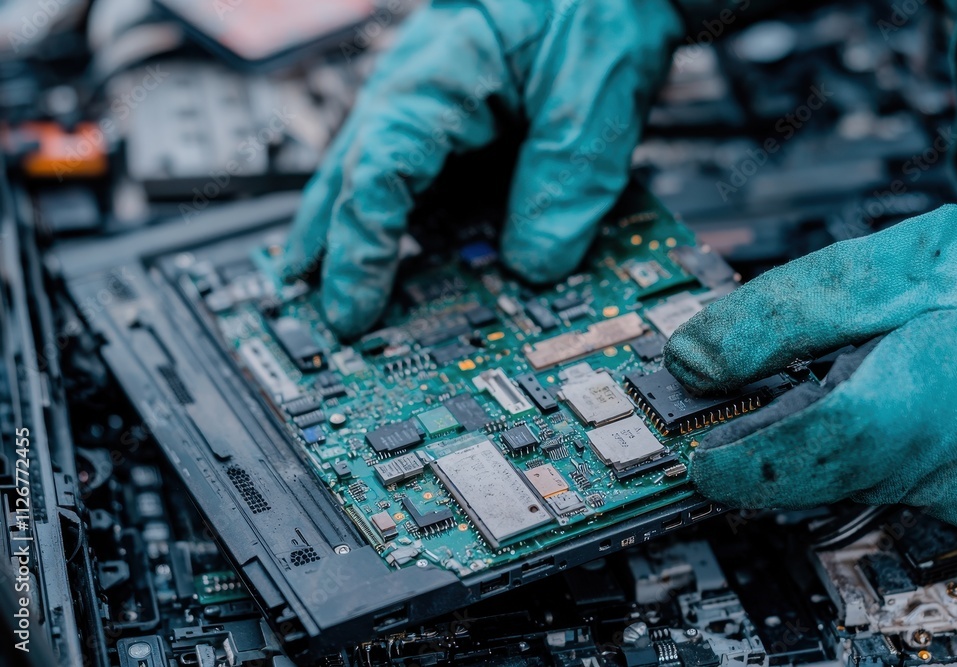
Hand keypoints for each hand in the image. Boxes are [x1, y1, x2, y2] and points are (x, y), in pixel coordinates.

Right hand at [283, 0, 682, 336]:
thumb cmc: (594, 8)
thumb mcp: (594, 98)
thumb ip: (566, 184)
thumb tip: (534, 264)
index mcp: (436, 81)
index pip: (376, 177)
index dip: (361, 251)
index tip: (354, 310)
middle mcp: (414, 87)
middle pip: (346, 174)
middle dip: (321, 243)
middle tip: (303, 303)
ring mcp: (426, 93)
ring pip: (364, 169)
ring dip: (340, 225)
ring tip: (321, 278)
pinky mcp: (450, 104)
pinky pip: (400, 162)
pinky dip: (383, 204)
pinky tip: (386, 229)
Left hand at [663, 202, 956, 535]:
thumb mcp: (899, 267)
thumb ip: (784, 314)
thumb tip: (693, 356)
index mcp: (903, 415)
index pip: (765, 471)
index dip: (711, 457)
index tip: (683, 444)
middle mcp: (940, 476)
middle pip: (806, 477)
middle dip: (765, 438)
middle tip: (740, 390)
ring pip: (857, 477)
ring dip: (828, 432)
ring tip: (852, 365)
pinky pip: (910, 478)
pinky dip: (883, 439)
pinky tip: (905, 390)